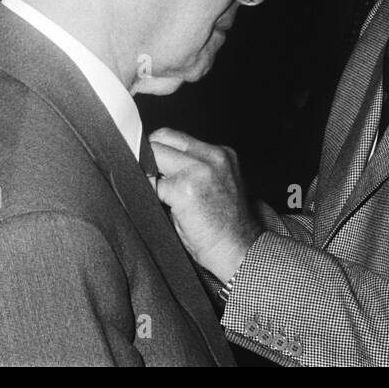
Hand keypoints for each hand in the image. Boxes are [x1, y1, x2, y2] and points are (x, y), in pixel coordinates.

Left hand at [149, 128, 262, 282]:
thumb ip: (191, 170)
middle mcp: (212, 157)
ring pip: (153, 156)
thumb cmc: (225, 227)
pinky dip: (150, 194)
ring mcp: (198, 171)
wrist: (238, 251)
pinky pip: (152, 184)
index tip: (151, 162)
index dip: (160, 148)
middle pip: (162, 138)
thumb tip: (157, 166)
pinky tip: (160, 207)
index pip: (177, 136)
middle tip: (149, 177)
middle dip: (150, 156)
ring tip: (159, 194)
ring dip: (150, 174)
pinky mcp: (183, 189)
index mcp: (221, 154)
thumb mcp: (215, 185)